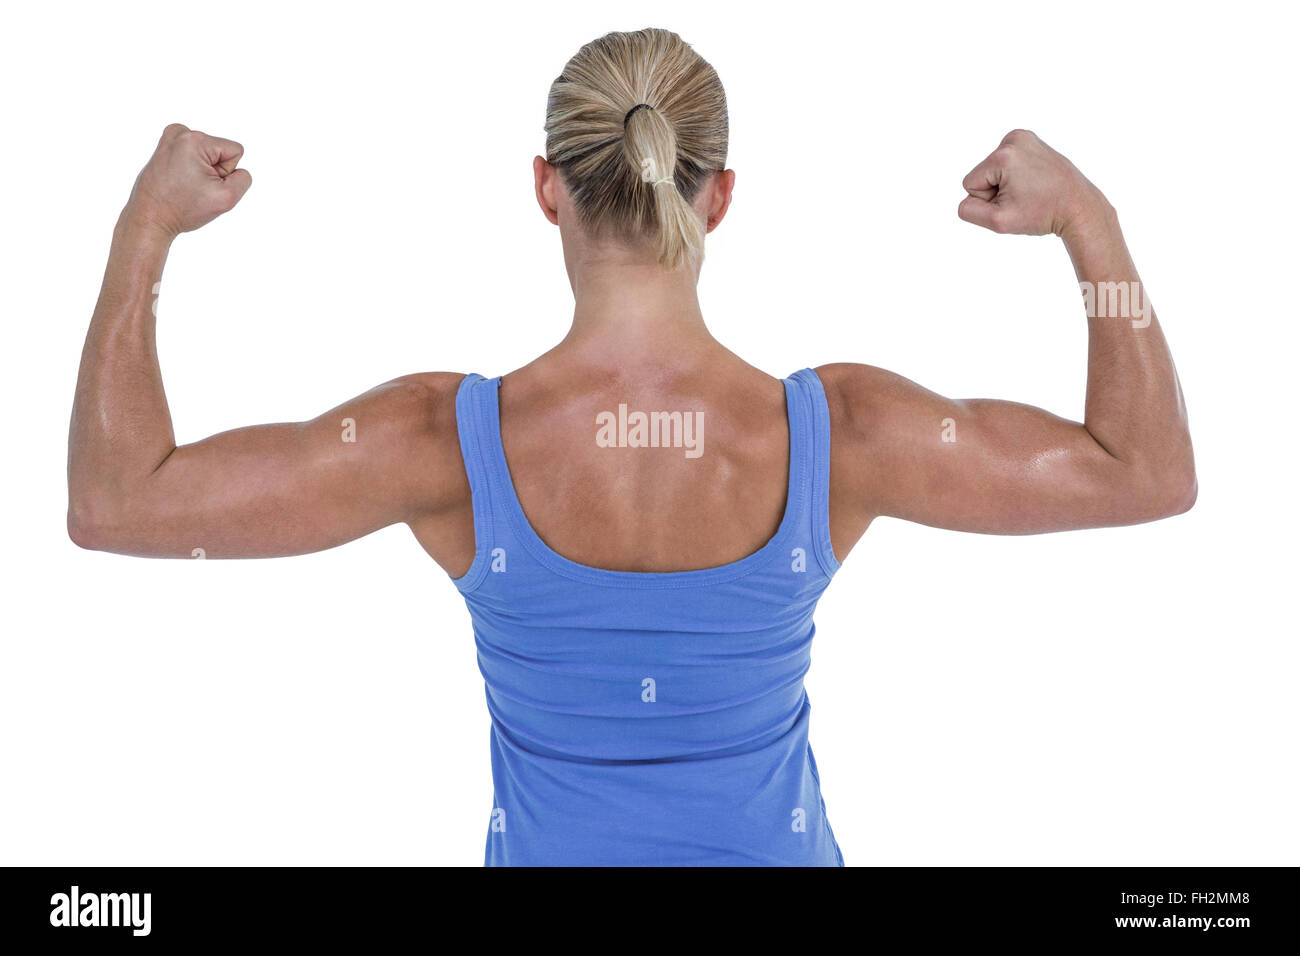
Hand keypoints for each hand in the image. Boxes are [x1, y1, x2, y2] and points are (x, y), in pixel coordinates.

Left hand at [124, 124, 251, 239]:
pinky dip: (191, 169)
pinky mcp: (164, 147)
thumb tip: (236, 170)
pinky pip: (194, 156)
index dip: (227, 173)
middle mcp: (179, 132)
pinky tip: (179, 181)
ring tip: (185, 185)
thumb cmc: (183, 209)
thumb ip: (244, 179)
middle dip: (213, 172)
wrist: (150, 218)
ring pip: (207, 154)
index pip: (235, 151)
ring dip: (202, 172)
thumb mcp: (227, 198)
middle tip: (193, 188)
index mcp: (194, 139)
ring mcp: (169, 138)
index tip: (207, 185)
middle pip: (219, 151)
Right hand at [957, 129, 1108, 237]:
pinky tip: (1034, 182)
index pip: (969, 183)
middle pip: (981, 174)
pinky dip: (1016, 176)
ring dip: (1007, 184)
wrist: (1078, 207)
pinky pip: (1006, 163)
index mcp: (1004, 155)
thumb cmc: (1043, 214)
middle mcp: (1014, 139)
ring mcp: (1025, 137)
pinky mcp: (1031, 140)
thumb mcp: (998, 222)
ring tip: (1032, 190)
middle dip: (998, 191)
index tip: (1015, 202)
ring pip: (993, 169)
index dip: (987, 200)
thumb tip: (967, 199)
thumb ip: (969, 211)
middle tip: (1026, 198)